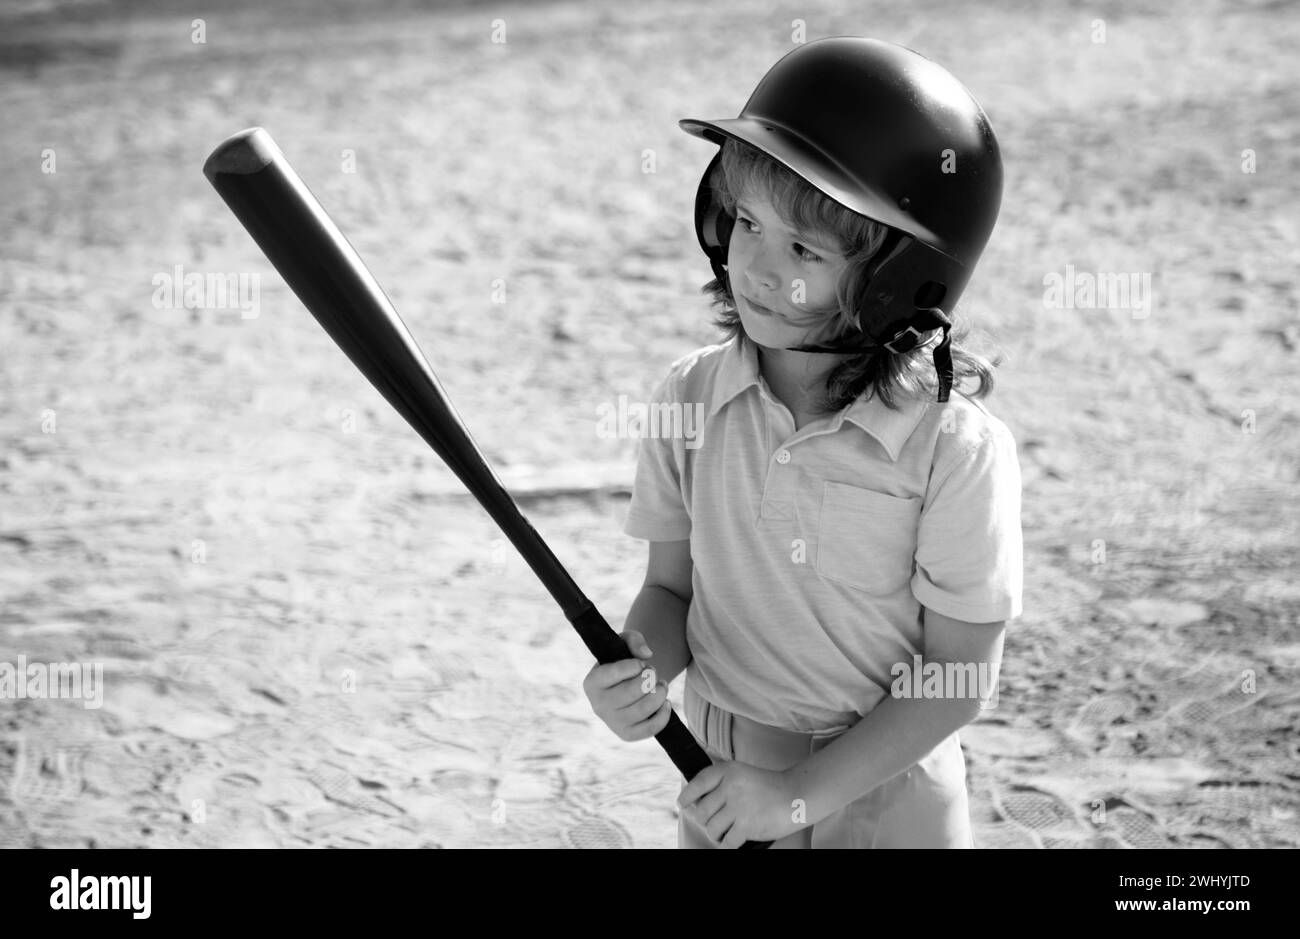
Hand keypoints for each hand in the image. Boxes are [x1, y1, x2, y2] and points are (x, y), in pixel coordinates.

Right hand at [582, 629, 670, 741]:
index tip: (640, 663)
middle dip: (650, 678)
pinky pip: (650, 729)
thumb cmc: (624, 662)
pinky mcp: (627, 735)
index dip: (635, 665)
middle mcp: (598, 705)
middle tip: (652, 673)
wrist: (625, 686)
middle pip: (631, 691)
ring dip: (660, 693)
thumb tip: (646, 655)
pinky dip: (663, 714)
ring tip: (661, 685)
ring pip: (643, 709)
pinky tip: (665, 702)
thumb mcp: (624, 643)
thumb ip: (634, 640)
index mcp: (591, 682)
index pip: (614, 672)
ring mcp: (612, 722)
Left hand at [677, 760, 803, 847]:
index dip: (686, 796)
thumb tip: (694, 804)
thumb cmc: (767, 787)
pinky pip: (726, 843)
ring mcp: (738, 806)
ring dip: (716, 834)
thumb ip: (720, 784)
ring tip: (727, 830)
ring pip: (711, 829)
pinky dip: (728, 845)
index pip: (697, 784)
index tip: (683, 804)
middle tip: (715, 821)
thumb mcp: (741, 774)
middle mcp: (730, 787)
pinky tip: (734, 840)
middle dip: (704, 821)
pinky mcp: (747, 825)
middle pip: (700, 812)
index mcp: (727, 771)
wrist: (796, 794)